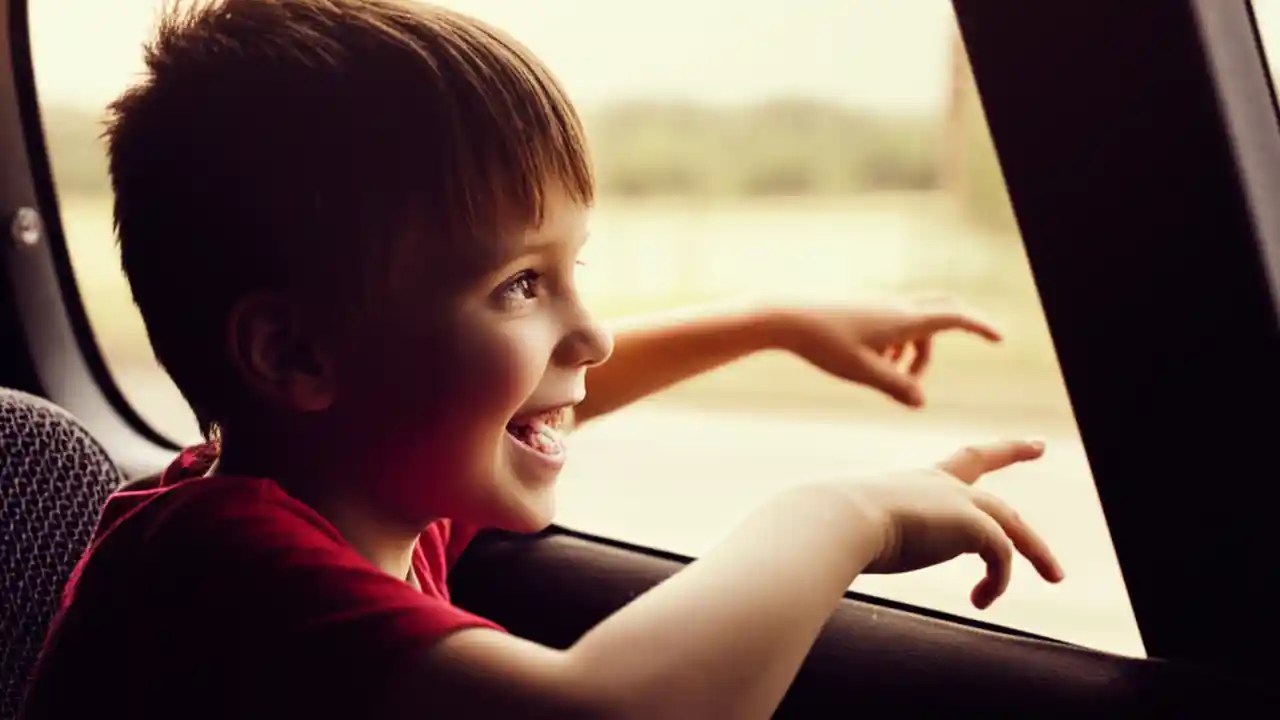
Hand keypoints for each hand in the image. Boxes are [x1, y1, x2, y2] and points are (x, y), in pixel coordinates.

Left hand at [771, 298, 1001, 406]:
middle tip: (919, 380)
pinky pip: (893, 321)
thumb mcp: (862, 372)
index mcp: (904, 319)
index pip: (955, 318)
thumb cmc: (823, 344)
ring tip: (887, 377)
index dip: (981, 327)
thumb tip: (922, 402)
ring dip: (911, 351)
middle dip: (936, 349)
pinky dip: (894, 343)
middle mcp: (896, 305)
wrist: (785, 317)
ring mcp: (879, 302)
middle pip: (939, 316)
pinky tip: (871, 361)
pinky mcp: (862, 306)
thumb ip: (896, 388)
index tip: (1001, 338)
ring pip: (913, 322)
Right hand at [837, 439, 1063, 608]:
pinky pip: (1001, 557)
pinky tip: (981, 601)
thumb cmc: (833, 526)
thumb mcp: (855, 529)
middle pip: (992, 481)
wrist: (839, 520)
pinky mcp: (973, 524)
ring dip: (1037, 551)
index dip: (996, 449)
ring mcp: (960, 502)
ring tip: (1055, 575)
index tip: (1025, 441)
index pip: (964, 460)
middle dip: (1018, 465)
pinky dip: (998, 582)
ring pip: (1012, 525)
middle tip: (1038, 446)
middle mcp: (941, 485)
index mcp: (916, 482)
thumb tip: (821, 555)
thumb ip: (856, 537)